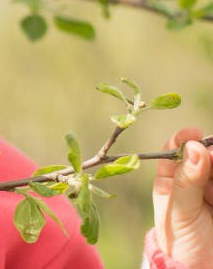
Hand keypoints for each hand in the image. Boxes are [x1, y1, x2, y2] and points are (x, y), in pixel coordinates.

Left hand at [153, 128, 212, 268]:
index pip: (175, 151)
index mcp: (170, 181)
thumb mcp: (180, 212)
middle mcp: (193, 180)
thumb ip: (187, 181)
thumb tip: (194, 148)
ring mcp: (212, 188)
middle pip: (204, 154)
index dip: (184, 139)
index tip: (195, 134)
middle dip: (210, 150)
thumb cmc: (183, 244)